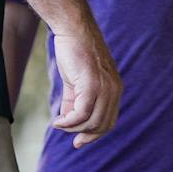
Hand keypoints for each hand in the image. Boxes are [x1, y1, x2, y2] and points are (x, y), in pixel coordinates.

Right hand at [48, 19, 121, 147]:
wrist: (73, 30)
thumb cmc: (75, 52)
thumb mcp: (78, 82)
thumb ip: (76, 101)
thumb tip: (68, 121)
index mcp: (115, 89)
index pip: (109, 121)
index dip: (94, 135)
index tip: (78, 141)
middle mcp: (114, 90)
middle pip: (102, 125)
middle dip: (82, 134)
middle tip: (63, 130)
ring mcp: (104, 88)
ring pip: (91, 122)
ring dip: (72, 128)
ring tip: (59, 123)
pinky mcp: (91, 85)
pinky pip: (81, 114)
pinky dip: (68, 122)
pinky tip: (57, 120)